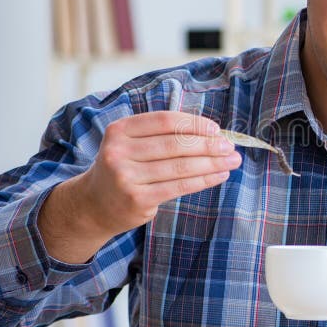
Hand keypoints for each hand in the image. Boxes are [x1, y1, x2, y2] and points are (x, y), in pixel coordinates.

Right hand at [38, 111, 239, 261]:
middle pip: (175, 144)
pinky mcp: (137, 199)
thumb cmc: (124, 168)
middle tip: (231, 146)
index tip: (217, 130)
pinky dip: (204, 180)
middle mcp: (119, 151)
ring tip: (232, 160)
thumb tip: (212, 133)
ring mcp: (126, 177)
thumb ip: (161, 135)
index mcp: (120, 130)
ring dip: (212, 163)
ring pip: (181, 166)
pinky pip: (179, 186)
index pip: (165, 121)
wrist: (94, 205)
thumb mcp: (131, 144)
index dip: (194, 124)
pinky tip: (219, 175)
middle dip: (209, 144)